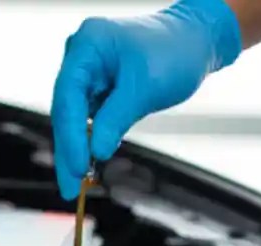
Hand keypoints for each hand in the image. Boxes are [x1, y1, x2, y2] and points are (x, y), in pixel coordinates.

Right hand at [51, 0, 242, 198]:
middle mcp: (81, 57)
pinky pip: (89, 119)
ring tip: (78, 182)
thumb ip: (115, 120)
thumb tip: (95, 152)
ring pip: (74, 119)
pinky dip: (91, 140)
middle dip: (69, 149)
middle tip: (70, 187)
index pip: (68, 96)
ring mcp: (88, 73)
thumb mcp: (145, 88)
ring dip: (77, 149)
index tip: (77, 166)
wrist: (195, 42)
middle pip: (65, 110)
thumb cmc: (175, 52)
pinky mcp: (98, 88)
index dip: (71, 136)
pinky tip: (91, 162)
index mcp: (87, 46)